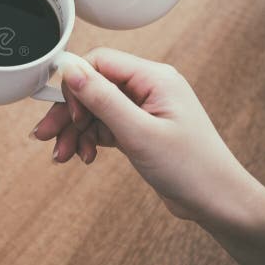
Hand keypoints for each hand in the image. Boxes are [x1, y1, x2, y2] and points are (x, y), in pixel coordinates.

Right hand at [30, 48, 264, 226]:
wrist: (219, 203)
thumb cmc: (192, 168)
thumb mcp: (138, 132)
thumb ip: (102, 98)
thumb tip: (70, 69)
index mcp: (154, 78)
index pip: (100, 62)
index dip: (76, 84)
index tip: (66, 111)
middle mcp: (148, 88)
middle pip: (92, 88)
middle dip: (67, 113)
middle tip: (46, 134)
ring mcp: (143, 109)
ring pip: (94, 110)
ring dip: (74, 131)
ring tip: (62, 154)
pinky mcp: (139, 128)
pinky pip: (103, 125)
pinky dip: (89, 140)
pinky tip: (85, 156)